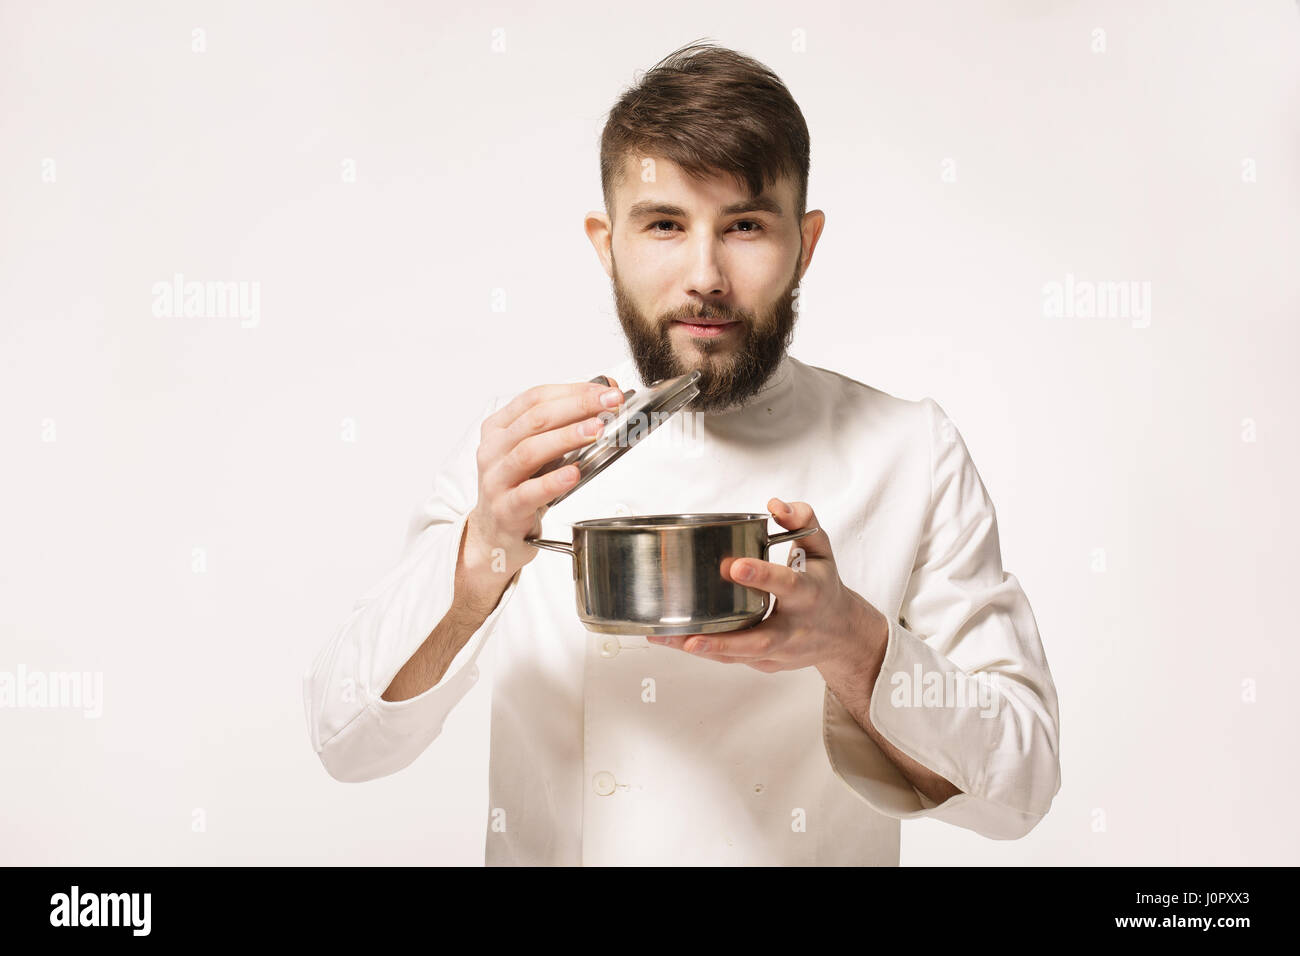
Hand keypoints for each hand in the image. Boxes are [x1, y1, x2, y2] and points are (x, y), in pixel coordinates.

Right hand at [459, 378, 624, 609]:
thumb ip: (564, 426)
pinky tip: (574, 473)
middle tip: (609, 404)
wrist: (494, 533)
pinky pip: (529, 492)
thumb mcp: (537, 452)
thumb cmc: (519, 487)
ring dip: (566, 438)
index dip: (573, 391)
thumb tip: (605, 397)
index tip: (606, 391)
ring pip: (529, 451)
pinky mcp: (505, 509)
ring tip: (596, 430)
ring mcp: (496, 479)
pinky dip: (553, 481)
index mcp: (499, 428)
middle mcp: (493, 450)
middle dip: (576, 407)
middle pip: (534, 419)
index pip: (535, 398)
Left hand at [647, 498, 888, 674]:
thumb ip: (801, 521)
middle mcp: (795, 629)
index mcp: (810, 595)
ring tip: (665, 637)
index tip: (735, 566)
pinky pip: (732, 659)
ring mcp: (780, 652)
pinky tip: (672, 639)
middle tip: (693, 637)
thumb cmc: (824, 586)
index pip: (788, 584)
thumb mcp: (821, 550)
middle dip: (727, 640)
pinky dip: (703, 651)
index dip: (763, 575)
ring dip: (702, 649)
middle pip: (761, 639)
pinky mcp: (765, 664)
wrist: (843, 635)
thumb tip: (774, 505)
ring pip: (739, 655)